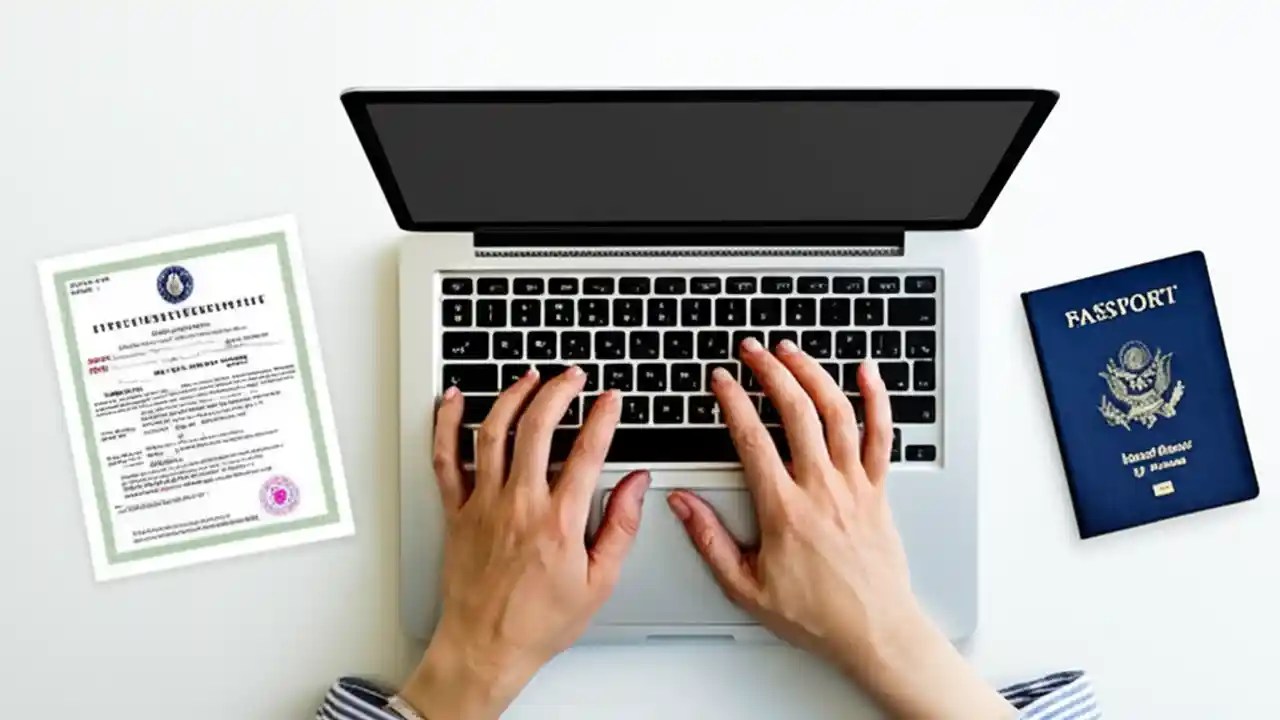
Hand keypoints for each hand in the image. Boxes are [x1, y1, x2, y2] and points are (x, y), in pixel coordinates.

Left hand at [399, 368, 648, 719]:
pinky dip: (446, 424)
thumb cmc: (539, 623)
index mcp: (559, 522)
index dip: (603, 417)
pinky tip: (454, 399)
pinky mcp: (456, 512)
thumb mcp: (599, 582)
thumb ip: (621, 527)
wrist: (485, 648)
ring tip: (531, 377)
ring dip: (513, 395)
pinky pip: (445, 458)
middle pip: (538, 427)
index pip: (587, 452)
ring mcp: (483, 504)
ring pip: (493, 432)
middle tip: (574, 376)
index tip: (611, 399)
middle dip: (560, 391)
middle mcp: (519, 504)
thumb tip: (636, 484)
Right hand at [668, 338, 1012, 718]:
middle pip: (795, 412)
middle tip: (752, 350)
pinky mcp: (879, 490)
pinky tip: (866, 372)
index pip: (752, 439)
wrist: (874, 631)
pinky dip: (876, 399)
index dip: (732, 402)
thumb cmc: (815, 615)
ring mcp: (854, 485)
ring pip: (836, 413)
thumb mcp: (746, 586)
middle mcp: (821, 489)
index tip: (720, 380)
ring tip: (791, 352)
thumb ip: (710, 540)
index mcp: (784, 511)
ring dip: (812, 374)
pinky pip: (882, 435)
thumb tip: (682, 505)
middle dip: (770, 372)